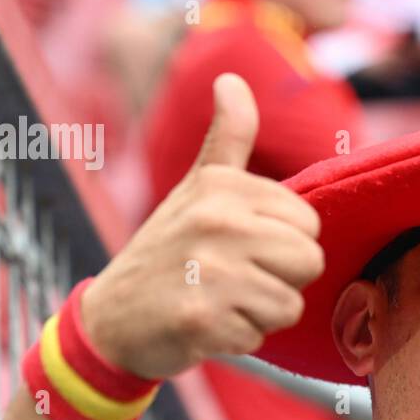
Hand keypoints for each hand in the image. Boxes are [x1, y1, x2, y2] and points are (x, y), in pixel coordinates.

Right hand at [82, 74, 324, 378]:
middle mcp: (218, 221)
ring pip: (290, 304)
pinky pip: (260, 336)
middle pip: (309, 262)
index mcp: (224, 187)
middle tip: (235, 279)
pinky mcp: (203, 319)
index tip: (242, 247)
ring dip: (260, 314)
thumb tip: (233, 79)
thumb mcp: (196, 188)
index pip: (309, 224)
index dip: (283, 244)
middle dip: (280, 280)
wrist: (110, 320)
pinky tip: (205, 325)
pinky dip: (237, 339)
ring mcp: (211, 271)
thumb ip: (228, 137)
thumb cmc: (167, 251)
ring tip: (220, 300)